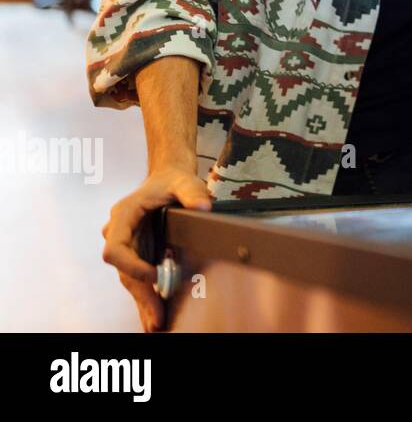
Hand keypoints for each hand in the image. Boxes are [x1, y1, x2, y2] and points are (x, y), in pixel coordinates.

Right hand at [102, 166, 210, 331]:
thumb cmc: (173, 180)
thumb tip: (204, 207)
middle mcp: (119, 234)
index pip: (115, 249)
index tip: (154, 274)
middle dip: (141, 295)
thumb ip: (192, 192)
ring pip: (130, 280)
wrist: (168, 179)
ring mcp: (128, 246)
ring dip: (144, 302)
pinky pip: (139, 279)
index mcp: (123, 217)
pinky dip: (147, 297)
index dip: (131, 265)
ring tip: (157, 324)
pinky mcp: (138, 255)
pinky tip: (156, 316)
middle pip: (124, 272)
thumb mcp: (184, 181)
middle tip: (156, 319)